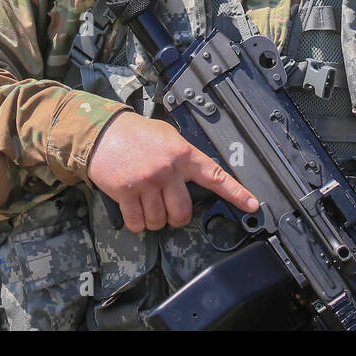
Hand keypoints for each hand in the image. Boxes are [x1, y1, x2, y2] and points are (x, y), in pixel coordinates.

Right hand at [87, 111, 258, 232]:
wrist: (103, 132)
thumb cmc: (136, 134)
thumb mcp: (168, 136)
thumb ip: (184, 156)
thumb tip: (197, 178)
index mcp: (183, 154)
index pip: (215, 176)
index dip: (236, 193)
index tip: (252, 205)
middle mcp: (168, 169)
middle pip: (184, 212)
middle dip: (178, 217)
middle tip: (170, 208)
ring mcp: (147, 182)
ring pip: (161, 220)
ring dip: (156, 220)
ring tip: (149, 205)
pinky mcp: (127, 193)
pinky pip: (139, 223)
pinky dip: (138, 224)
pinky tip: (135, 211)